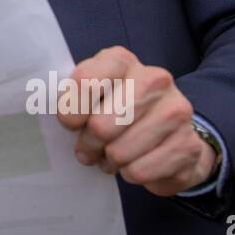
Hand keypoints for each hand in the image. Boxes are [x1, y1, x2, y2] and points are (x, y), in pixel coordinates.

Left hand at [56, 45, 216, 195]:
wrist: (170, 132)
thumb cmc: (117, 111)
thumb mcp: (92, 95)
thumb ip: (71, 97)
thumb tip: (46, 110)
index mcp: (121, 60)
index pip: (84, 82)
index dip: (70, 111)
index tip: (70, 123)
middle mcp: (154, 79)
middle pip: (100, 125)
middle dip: (89, 144)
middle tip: (90, 147)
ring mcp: (176, 111)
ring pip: (120, 152)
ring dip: (110, 161)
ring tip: (113, 155)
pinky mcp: (188, 145)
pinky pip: (141, 171)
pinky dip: (131, 174)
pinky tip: (135, 163)